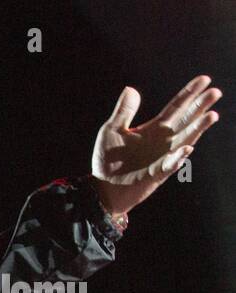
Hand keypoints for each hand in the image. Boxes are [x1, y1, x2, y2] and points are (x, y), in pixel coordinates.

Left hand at [90, 75, 220, 216]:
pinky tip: (186, 148)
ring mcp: (163, 157)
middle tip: (215, 92)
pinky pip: (170, 165)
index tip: (205, 79)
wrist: (103, 188)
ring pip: (185, 140)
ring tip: (211, 115)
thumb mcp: (111, 131)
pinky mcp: (157, 174)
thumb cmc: (108, 161)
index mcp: (154, 128)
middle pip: (186, 120)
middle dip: (200, 107)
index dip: (189, 93)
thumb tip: (131, 89)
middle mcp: (164, 140)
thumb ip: (123, 112)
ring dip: (198, 129)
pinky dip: (178, 158)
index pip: (176, 107)